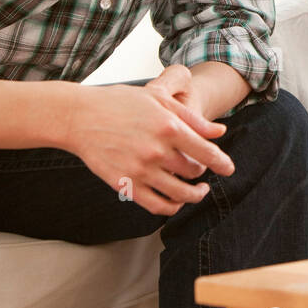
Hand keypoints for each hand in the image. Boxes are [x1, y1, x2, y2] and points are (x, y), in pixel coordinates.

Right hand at [63, 64, 232, 215]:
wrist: (79, 117)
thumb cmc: (120, 103)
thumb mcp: (158, 100)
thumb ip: (192, 118)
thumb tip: (220, 132)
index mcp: (168, 126)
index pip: (206, 152)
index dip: (222, 163)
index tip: (228, 169)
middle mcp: (157, 151)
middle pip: (193, 172)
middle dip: (202, 172)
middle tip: (202, 169)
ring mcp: (140, 170)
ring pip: (180, 193)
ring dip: (194, 195)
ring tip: (198, 191)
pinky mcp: (125, 184)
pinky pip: (157, 205)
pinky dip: (172, 207)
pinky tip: (176, 200)